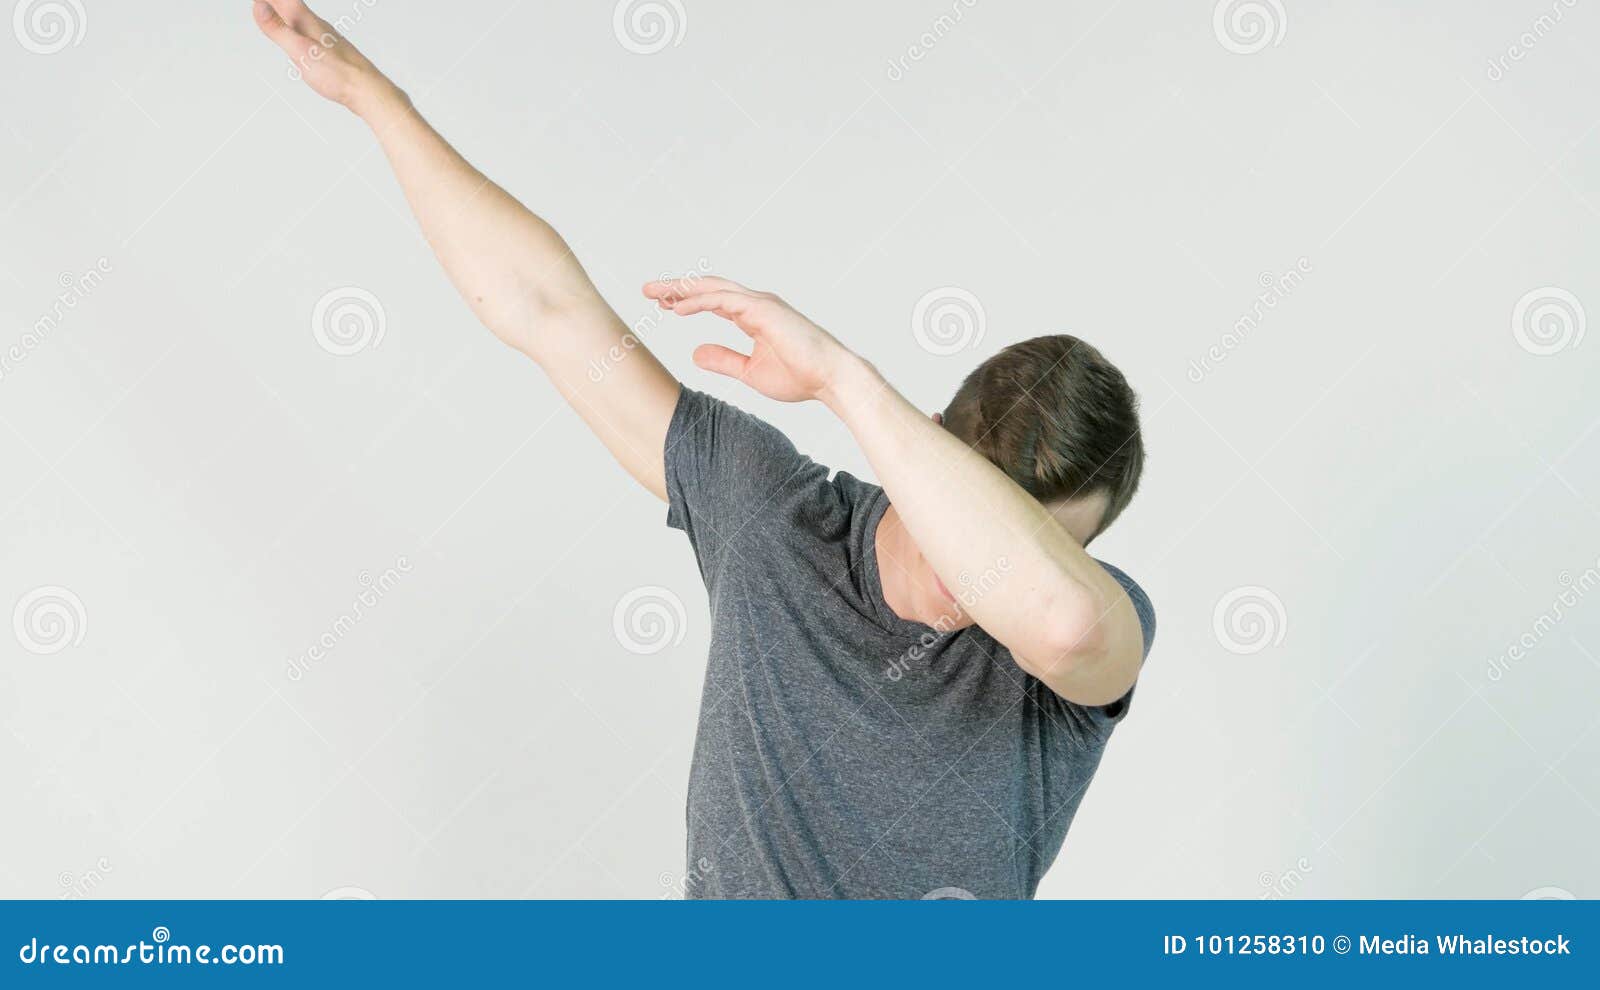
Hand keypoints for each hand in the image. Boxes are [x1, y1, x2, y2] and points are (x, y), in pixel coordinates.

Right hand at [252, 0, 399, 115]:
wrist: (368, 91)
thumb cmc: (339, 74)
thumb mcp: (300, 51)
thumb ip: (279, 30)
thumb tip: (259, 6)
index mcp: (308, 23)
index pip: (284, 1)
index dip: (270, 0)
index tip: (260, 1)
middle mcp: (319, 27)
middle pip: (293, 7)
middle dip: (278, 4)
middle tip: (265, 4)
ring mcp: (328, 39)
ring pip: (303, 21)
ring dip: (288, 15)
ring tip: (278, 12)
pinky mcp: (334, 53)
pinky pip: (312, 35)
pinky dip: (300, 31)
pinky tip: (304, 39)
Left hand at [643, 277, 863, 403]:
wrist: (830, 379)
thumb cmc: (799, 377)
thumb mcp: (750, 371)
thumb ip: (724, 360)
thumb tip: (695, 354)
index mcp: (754, 315)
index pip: (713, 300)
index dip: (687, 299)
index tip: (664, 304)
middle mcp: (756, 303)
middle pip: (708, 287)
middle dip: (678, 287)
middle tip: (648, 290)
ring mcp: (760, 304)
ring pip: (713, 289)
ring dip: (682, 289)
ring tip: (655, 293)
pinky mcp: (763, 310)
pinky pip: (723, 301)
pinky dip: (699, 301)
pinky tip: (678, 307)